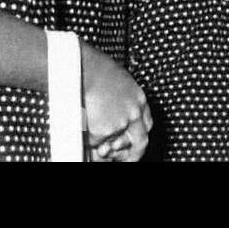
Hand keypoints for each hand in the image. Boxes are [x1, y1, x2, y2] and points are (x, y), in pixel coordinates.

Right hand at [82, 45, 150, 160]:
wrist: (82, 67)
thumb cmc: (94, 67)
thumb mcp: (117, 79)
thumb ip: (121, 97)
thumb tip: (113, 108)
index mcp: (138, 99)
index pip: (146, 124)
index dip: (139, 135)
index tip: (133, 143)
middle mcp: (133, 113)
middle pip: (140, 142)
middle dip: (133, 155)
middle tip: (125, 160)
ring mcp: (119, 124)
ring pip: (113, 145)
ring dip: (105, 147)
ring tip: (94, 137)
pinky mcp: (103, 131)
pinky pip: (94, 143)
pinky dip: (86, 138)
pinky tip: (81, 124)